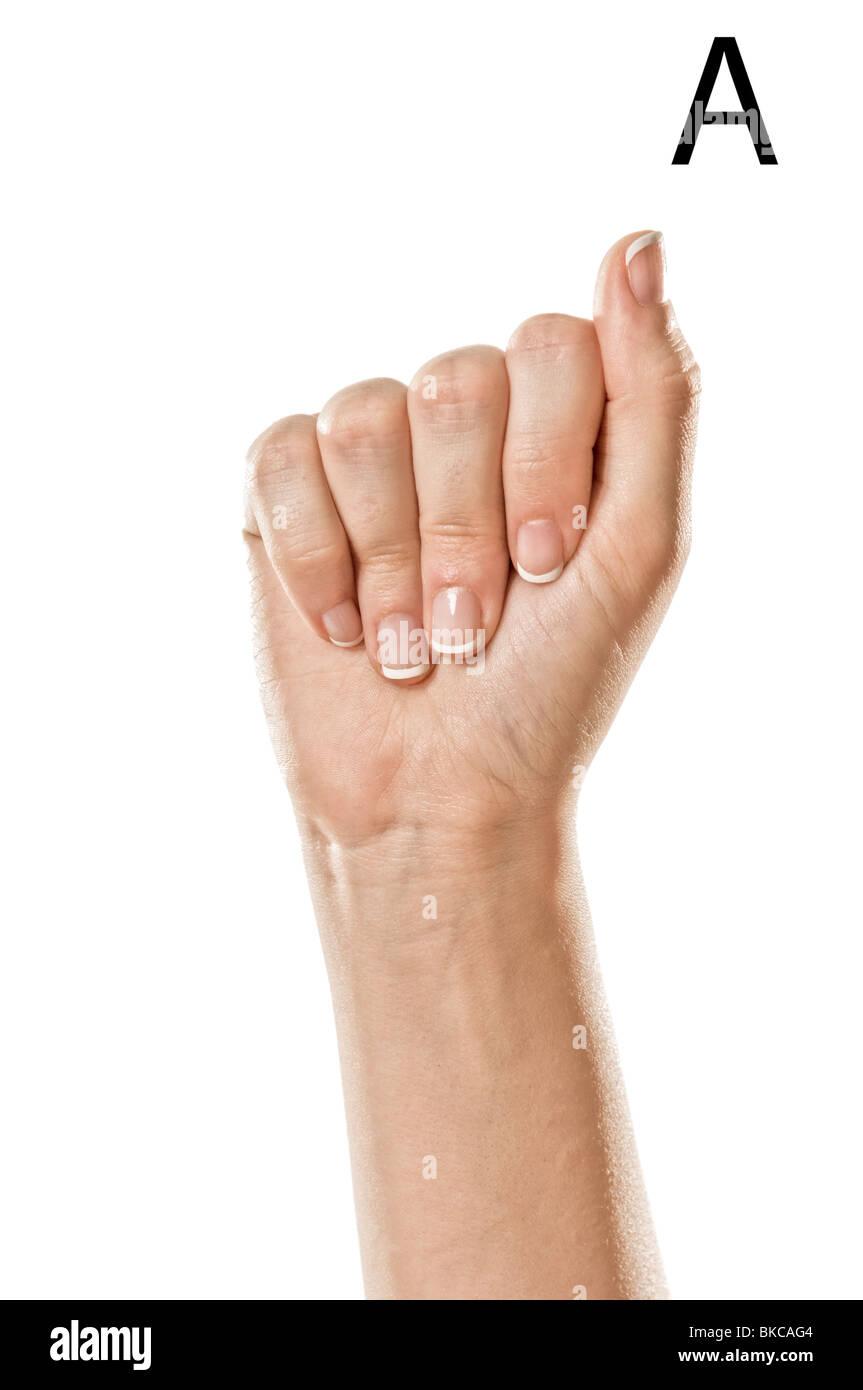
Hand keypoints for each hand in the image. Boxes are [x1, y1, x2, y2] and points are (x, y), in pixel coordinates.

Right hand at [244, 231, 698, 843]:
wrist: (438, 791)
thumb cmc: (550, 686)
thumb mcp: (640, 548)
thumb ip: (656, 396)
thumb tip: (640, 242)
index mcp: (558, 423)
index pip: (551, 346)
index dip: (546, 459)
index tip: (548, 564)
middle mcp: (464, 422)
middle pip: (455, 384)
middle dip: (465, 529)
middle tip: (474, 622)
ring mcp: (372, 453)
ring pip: (366, 420)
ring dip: (394, 559)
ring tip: (411, 641)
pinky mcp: (286, 491)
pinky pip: (284, 457)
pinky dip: (317, 559)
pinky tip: (345, 625)